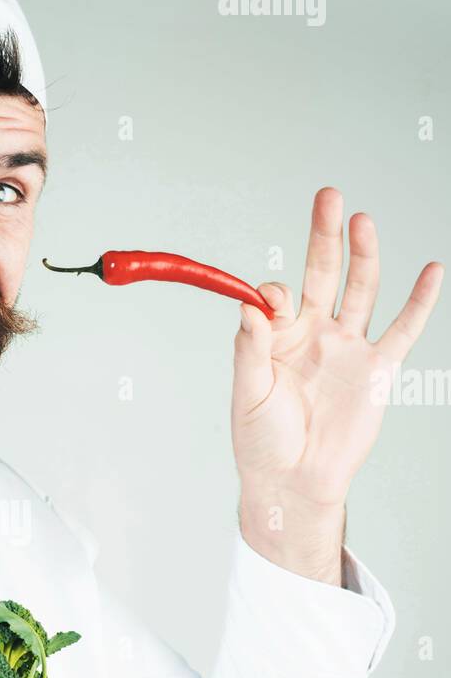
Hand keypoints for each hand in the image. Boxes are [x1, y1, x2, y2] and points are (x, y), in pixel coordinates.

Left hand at [232, 187, 442, 579]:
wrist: (294, 481)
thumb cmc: (262, 441)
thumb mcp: (247, 395)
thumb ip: (250, 350)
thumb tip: (252, 307)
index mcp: (276, 338)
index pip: (277, 295)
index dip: (275, 292)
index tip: (273, 302)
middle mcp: (313, 334)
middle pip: (323, 273)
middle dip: (325, 236)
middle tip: (328, 195)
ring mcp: (347, 347)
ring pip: (361, 289)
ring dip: (364, 255)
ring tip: (362, 220)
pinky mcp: (376, 368)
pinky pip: (403, 329)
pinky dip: (419, 300)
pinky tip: (431, 269)